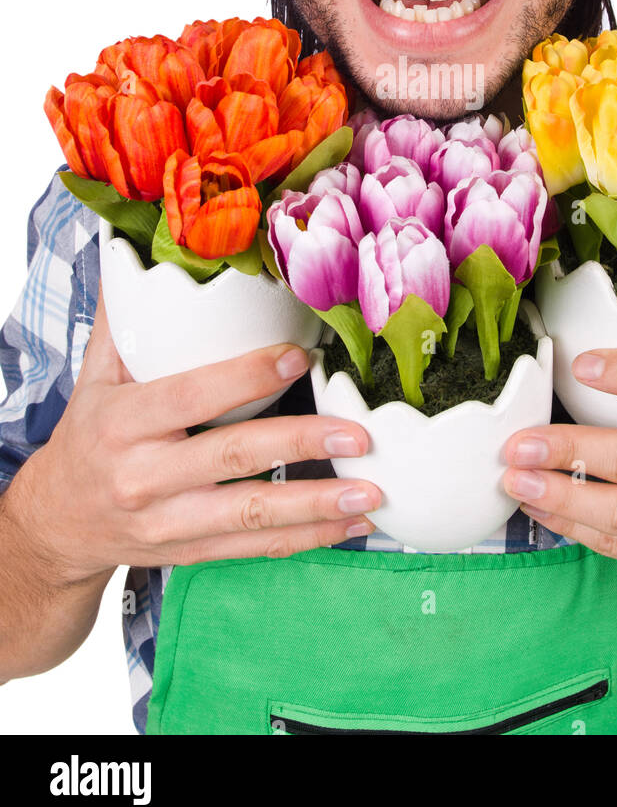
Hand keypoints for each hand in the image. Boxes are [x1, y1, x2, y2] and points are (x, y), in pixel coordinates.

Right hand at [10, 281, 380, 582]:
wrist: (56, 523)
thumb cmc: (89, 435)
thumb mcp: (95, 376)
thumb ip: (124, 320)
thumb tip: (138, 253)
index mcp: (125, 423)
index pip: (193, 396)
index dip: (248, 377)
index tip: (300, 356)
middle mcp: (145, 476)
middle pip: (233, 458)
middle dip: (301, 445)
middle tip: (358, 434)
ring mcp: (169, 522)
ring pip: (251, 515)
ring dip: (316, 505)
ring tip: (370, 491)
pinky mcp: (189, 553)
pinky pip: (254, 548)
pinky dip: (307, 539)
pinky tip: (350, 523)